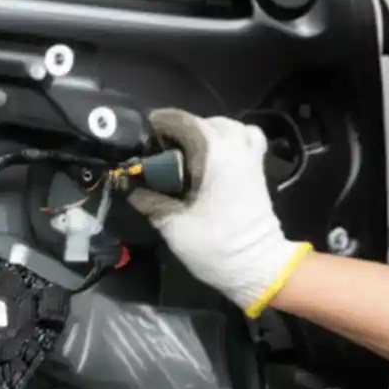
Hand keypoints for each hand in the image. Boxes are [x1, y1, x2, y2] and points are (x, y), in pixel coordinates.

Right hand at [130, 109, 312, 317]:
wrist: (258, 267)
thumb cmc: (215, 246)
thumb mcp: (172, 225)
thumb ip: (149, 200)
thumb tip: (130, 186)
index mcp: (214, 153)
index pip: (182, 121)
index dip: (158, 125)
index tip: (140, 136)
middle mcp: (235, 146)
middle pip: (203, 122)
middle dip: (179, 132)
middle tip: (158, 152)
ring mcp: (250, 156)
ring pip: (226, 127)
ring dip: (204, 133)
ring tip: (185, 152)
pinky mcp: (257, 168)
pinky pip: (244, 138)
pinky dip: (227, 139)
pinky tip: (212, 157)